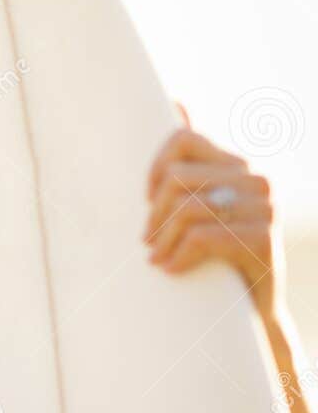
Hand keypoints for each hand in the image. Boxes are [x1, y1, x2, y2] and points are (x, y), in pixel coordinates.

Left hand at [144, 101, 283, 324]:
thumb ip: (191, 159)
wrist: (249, 311)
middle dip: (153, 214)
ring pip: (187, 208)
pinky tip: (171, 269)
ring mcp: (265, 209)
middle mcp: (256, 180)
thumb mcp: (199, 204)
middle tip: (147, 240)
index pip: (183, 139)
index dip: (154, 168)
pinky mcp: (264, 239)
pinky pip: (202, 236)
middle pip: (177, 178)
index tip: (147, 199)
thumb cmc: (214, 254)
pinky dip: (177, 255)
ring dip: (162, 239)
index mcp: (237, 166)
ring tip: (157, 257)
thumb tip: (177, 101)